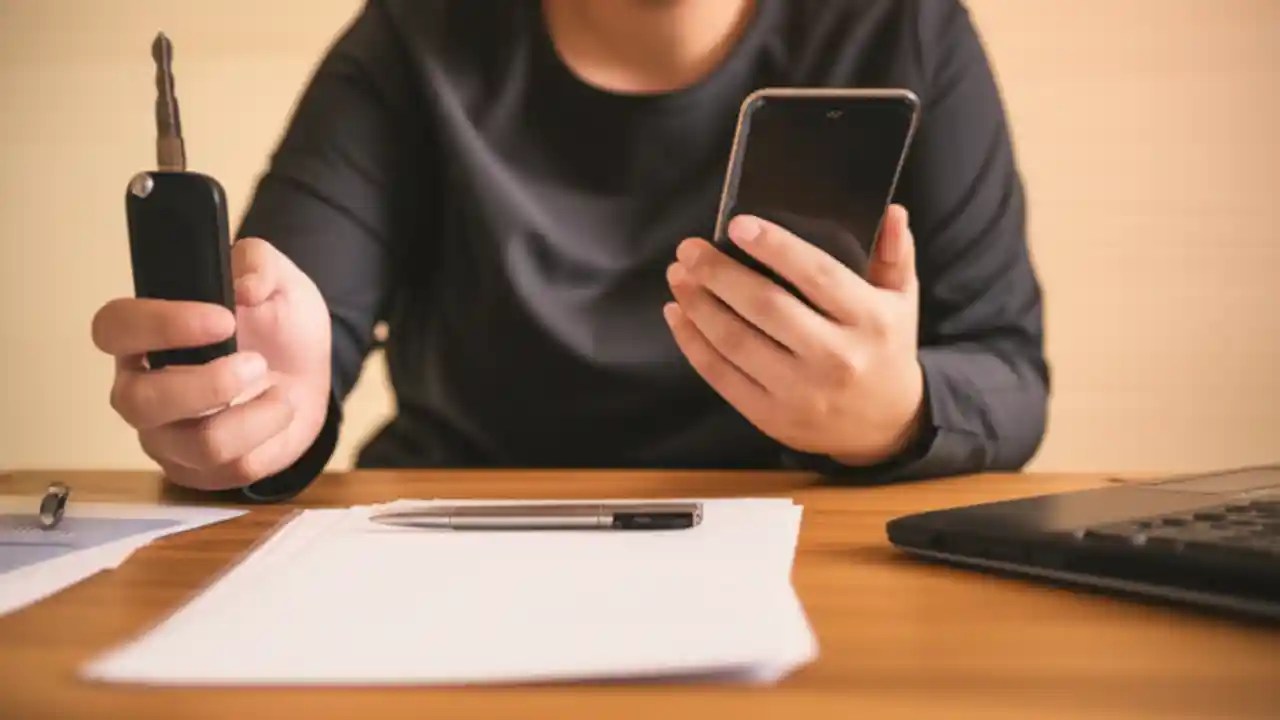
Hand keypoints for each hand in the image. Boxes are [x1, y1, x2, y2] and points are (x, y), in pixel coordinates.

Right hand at [91, 238, 330, 489]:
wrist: (308, 373)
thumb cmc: (276, 325)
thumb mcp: (277, 280)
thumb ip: (258, 264)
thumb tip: (242, 287)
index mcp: (144, 337)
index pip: (114, 329)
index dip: (160, 325)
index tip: (223, 319)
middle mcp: (142, 390)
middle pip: (139, 401)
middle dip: (206, 385)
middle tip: (256, 362)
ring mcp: (169, 437)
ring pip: (194, 444)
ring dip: (251, 416)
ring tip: (280, 391)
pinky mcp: (202, 470)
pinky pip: (231, 468)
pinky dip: (269, 434)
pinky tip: (279, 411)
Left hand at [664, 205, 924, 465]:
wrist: (885, 429)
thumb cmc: (886, 351)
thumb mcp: (901, 302)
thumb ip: (895, 255)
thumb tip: (892, 211)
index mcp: (869, 321)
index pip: (817, 275)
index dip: (774, 247)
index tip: (737, 225)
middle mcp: (835, 357)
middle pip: (766, 306)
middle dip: (719, 274)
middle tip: (689, 249)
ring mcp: (799, 392)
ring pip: (736, 341)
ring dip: (699, 305)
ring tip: (678, 275)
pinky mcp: (771, 416)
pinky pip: (722, 376)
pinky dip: (693, 343)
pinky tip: (677, 314)